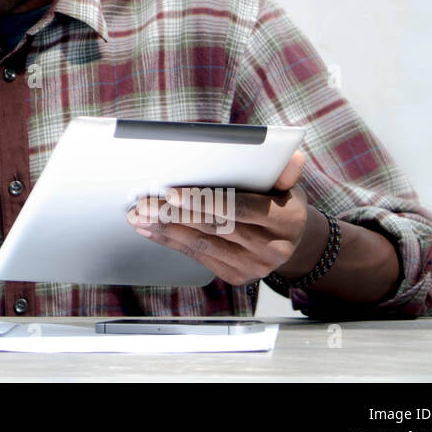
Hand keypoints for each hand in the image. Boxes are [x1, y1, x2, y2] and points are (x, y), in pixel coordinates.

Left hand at [125, 149, 314, 285]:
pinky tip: (151, 231)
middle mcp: (273, 248)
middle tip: (144, 204)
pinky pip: (199, 257)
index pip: (238, 208)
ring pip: (203, 244)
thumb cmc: (280, 203)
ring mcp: (255, 266)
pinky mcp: (238, 277)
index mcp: (287, 220)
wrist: (292, 242)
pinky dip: (172, 242)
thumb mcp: (288, 185)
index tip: (171, 194)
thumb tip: (292, 154)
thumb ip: (284, 171)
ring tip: (139, 216)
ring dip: (166, 230)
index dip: (203, 201)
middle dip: (174, 214)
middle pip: (215, 227)